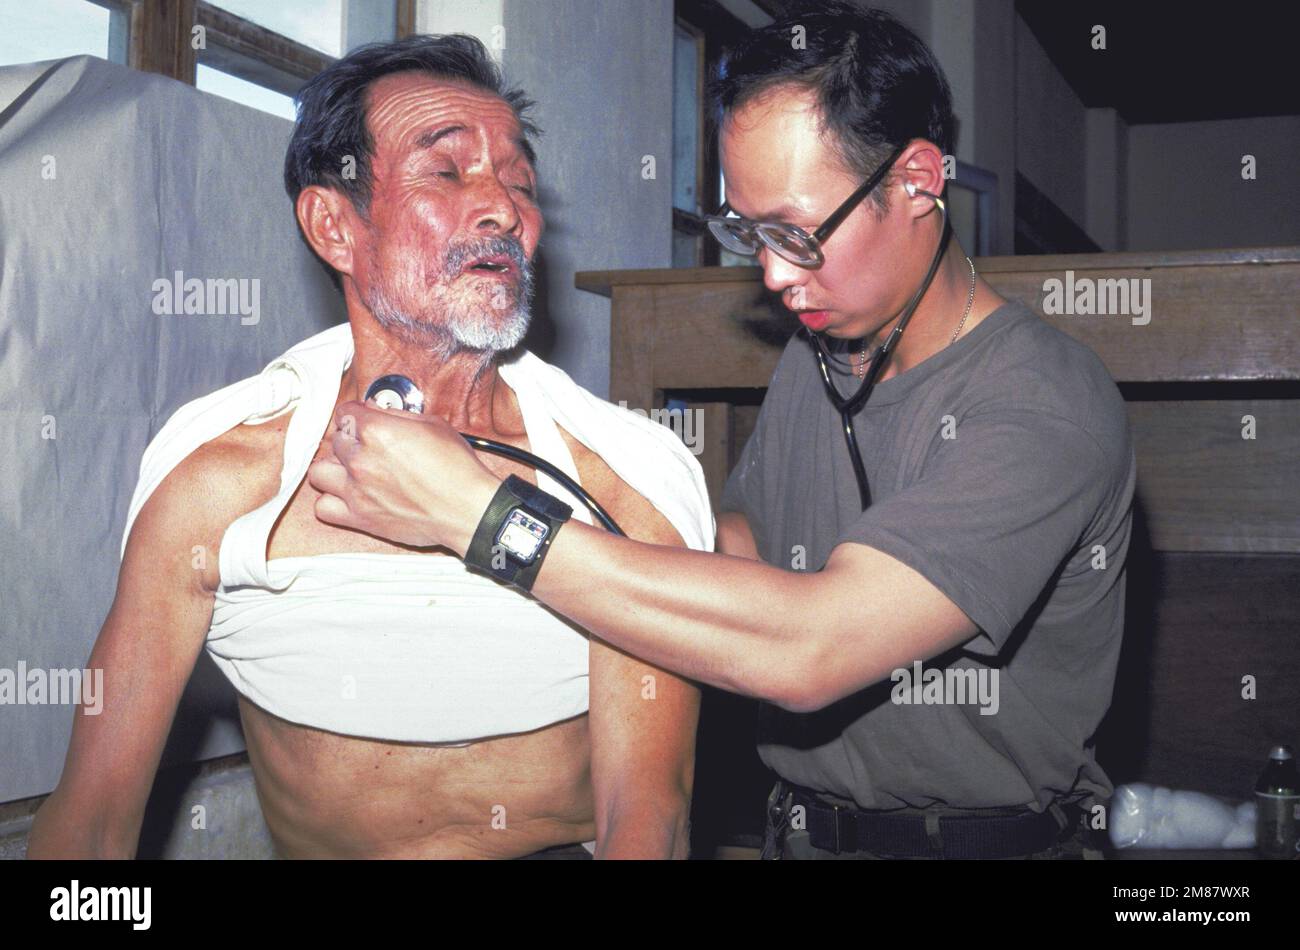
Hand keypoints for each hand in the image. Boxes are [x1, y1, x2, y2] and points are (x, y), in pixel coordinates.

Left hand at [307, 400, 500, 554]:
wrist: (468, 510)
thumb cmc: (457, 469)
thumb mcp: (433, 425)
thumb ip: (396, 416)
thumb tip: (374, 411)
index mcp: (377, 431)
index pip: (344, 411)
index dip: (356, 414)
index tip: (364, 420)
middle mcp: (361, 459)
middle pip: (334, 440)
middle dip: (350, 439)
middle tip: (367, 446)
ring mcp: (357, 491)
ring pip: (319, 472)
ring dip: (334, 468)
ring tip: (352, 470)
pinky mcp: (360, 518)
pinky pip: (323, 508)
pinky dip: (332, 501)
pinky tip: (350, 496)